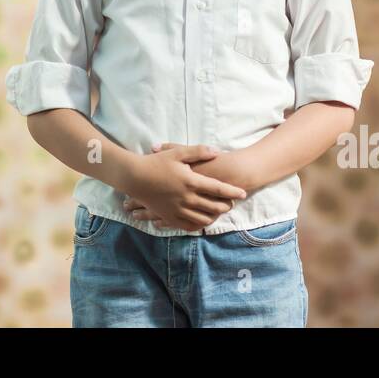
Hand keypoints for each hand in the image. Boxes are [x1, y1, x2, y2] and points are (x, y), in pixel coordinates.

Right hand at [121, 142, 247, 231]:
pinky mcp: (169, 217)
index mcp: (190, 181)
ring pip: (203, 218)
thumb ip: (198, 151)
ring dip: (214, 216)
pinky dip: (199, 224)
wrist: (135, 177)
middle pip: (213, 206)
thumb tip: (217, 152)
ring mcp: (178, 210)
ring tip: (219, 212)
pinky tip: (203, 220)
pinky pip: (188, 225)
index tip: (243, 192)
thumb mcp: (177, 152)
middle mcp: (186, 198)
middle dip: (226, 205)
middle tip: (232, 203)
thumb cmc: (157, 162)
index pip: (218, 189)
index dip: (232, 191)